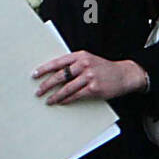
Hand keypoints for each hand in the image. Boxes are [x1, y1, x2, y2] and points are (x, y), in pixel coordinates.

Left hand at [33, 51, 147, 104]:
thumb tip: (53, 73)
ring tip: (48, 100)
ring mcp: (89, 76)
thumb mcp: (88, 59)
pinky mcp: (94, 88)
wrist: (124, 74)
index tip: (34, 75)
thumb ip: (73, 64)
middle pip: (59, 76)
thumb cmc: (103, 68)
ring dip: (55, 95)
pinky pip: (76, 96)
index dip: (44, 69)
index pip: (57, 62)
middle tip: (38, 91)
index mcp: (80, 55)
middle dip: (46, 85)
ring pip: (66, 88)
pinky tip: (61, 102)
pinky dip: (67, 100)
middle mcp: (84, 64)